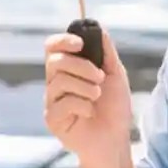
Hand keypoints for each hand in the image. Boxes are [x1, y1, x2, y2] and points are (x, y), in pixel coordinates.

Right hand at [43, 28, 133, 165]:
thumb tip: (98, 28)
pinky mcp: (52, 119)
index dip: (63, 41)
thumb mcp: (115, 75)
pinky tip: (89, 114)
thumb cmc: (115, 109)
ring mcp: (52, 101)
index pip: (52, 47)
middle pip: (55, 61)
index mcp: (68, 70)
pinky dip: (82, 105)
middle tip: (100, 78)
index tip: (79, 43)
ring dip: (85, 87)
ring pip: (60, 80)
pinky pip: (63, 102)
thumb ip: (106, 52)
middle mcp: (55, 83)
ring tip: (97, 97)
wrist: (116, 139)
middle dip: (82, 66)